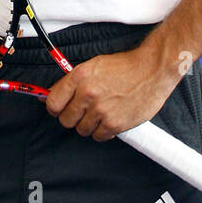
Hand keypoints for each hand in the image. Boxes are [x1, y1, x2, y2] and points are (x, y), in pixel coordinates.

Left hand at [44, 47, 176, 140]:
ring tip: (102, 113)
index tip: (60, 110)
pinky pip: (98, 136)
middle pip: (66, 120)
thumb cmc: (125, 66)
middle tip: (84, 111)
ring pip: (82, 130)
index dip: (56, 108)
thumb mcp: (94, 66)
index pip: (53, 103)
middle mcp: (88, 94)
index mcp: (80, 77)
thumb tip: (49, 94)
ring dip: (90, 125)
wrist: (153, 69)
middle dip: (73, 117)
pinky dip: (103, 131)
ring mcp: (101, 110)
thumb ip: (72, 82)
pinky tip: (110, 119)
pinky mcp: (114, 124)